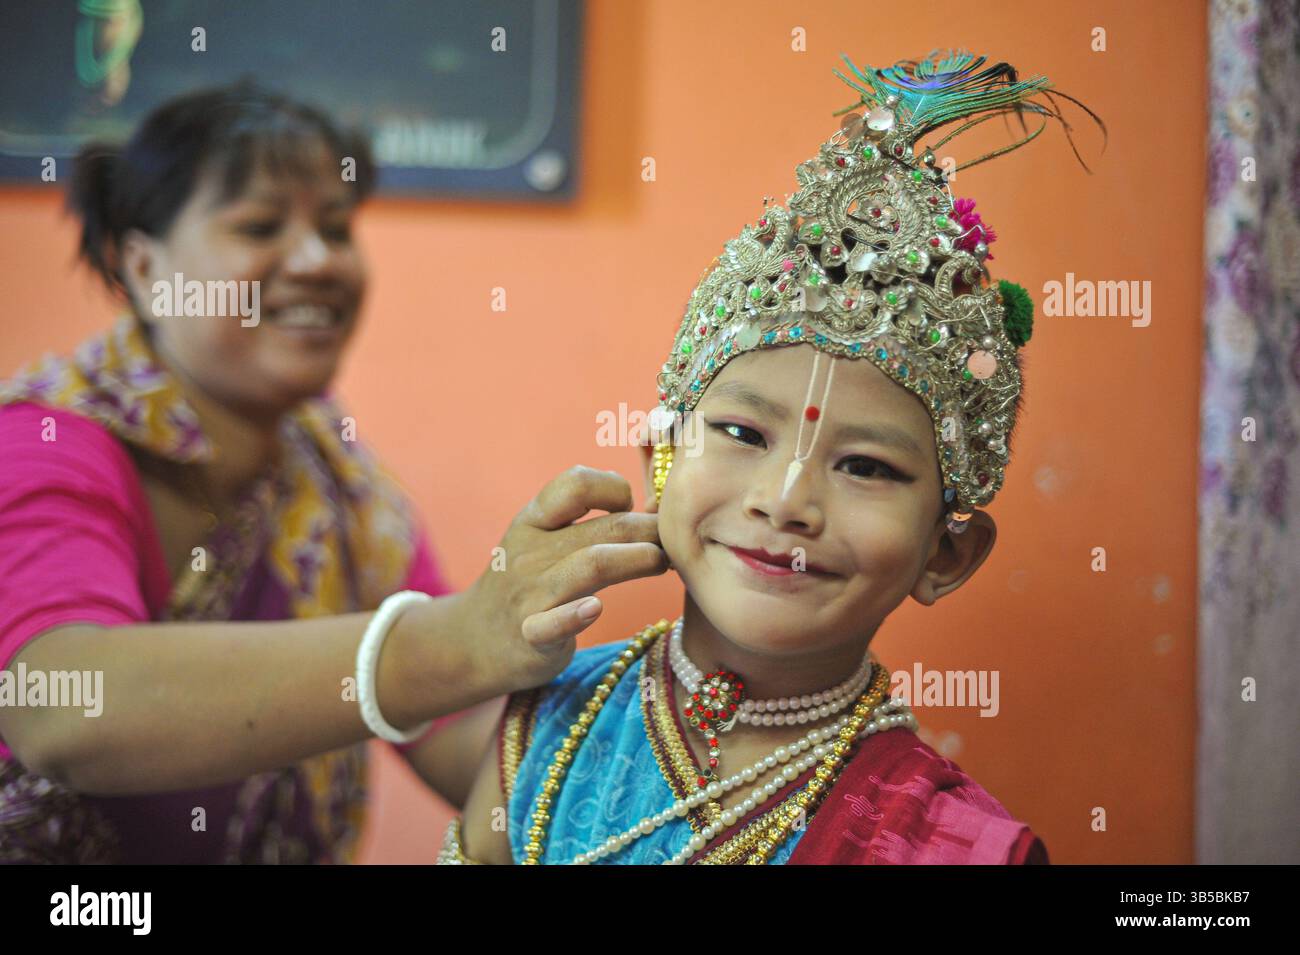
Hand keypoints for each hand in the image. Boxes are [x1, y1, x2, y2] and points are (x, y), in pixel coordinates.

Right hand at [457, 466, 668, 691]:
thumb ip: (591, 522)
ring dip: (637, 560)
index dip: (615, 489)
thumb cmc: (527, 585)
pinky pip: (552, 623)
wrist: (472, 641)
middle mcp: (530, 550)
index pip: (576, 483)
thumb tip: (657, 506)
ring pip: (591, 565)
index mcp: (534, 521)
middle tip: (674, 544)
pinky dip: (574, 616)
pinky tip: (595, 608)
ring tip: (662, 564)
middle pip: (605, 527)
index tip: (633, 510)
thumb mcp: (544, 542)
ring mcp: (529, 593)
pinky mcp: (530, 636)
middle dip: (650, 530)